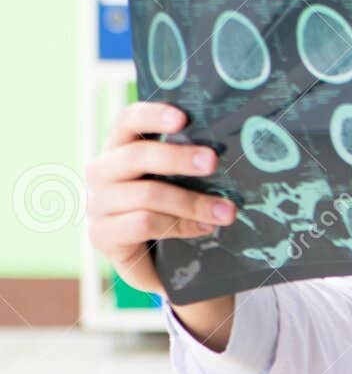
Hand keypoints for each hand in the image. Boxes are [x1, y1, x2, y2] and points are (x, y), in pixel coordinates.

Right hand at [86, 101, 236, 345]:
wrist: (152, 259)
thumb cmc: (170, 206)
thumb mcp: (177, 179)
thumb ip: (190, 160)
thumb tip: (232, 147)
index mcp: (120, 147)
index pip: (128, 120)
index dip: (153, 115)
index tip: (183, 118)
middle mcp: (103, 171)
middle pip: (138, 156)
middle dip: (179, 158)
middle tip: (214, 162)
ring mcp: (98, 204)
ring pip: (148, 194)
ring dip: (192, 203)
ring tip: (226, 212)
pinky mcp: (101, 234)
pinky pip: (144, 223)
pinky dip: (180, 225)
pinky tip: (204, 229)